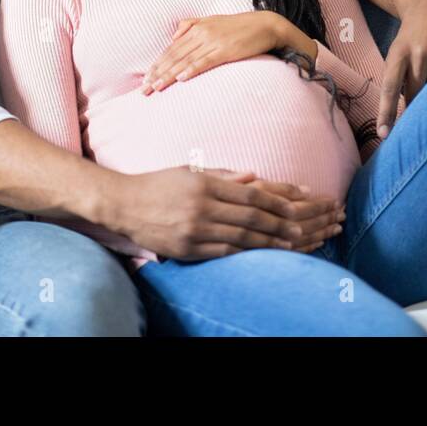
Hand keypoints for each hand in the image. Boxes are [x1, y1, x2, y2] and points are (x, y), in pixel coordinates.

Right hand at [109, 167, 344, 259]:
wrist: (123, 204)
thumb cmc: (159, 184)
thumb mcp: (190, 172)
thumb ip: (223, 175)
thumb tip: (254, 177)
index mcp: (205, 185)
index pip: (250, 194)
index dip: (277, 200)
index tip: (297, 203)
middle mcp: (202, 207)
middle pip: (251, 217)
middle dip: (280, 223)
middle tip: (303, 227)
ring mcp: (195, 230)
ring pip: (241, 237)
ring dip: (269, 241)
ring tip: (290, 244)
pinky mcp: (187, 248)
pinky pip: (222, 252)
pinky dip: (245, 253)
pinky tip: (261, 254)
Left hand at [142, 12, 313, 94]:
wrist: (266, 25)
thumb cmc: (240, 26)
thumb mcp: (213, 20)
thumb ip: (191, 24)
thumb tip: (173, 35)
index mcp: (197, 28)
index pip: (171, 49)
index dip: (157, 64)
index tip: (145, 78)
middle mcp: (201, 33)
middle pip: (174, 56)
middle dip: (157, 73)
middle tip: (144, 90)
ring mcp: (213, 41)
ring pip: (185, 61)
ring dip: (169, 75)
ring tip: (156, 88)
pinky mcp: (226, 50)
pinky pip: (205, 61)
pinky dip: (192, 70)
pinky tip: (181, 79)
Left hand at [378, 0, 426, 139]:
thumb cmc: (408, 39)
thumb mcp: (395, 54)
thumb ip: (397, 81)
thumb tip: (399, 118)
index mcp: (399, 54)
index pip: (390, 88)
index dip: (387, 113)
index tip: (384, 134)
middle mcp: (420, 54)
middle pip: (416, 95)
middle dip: (415, 112)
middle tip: (415, 130)